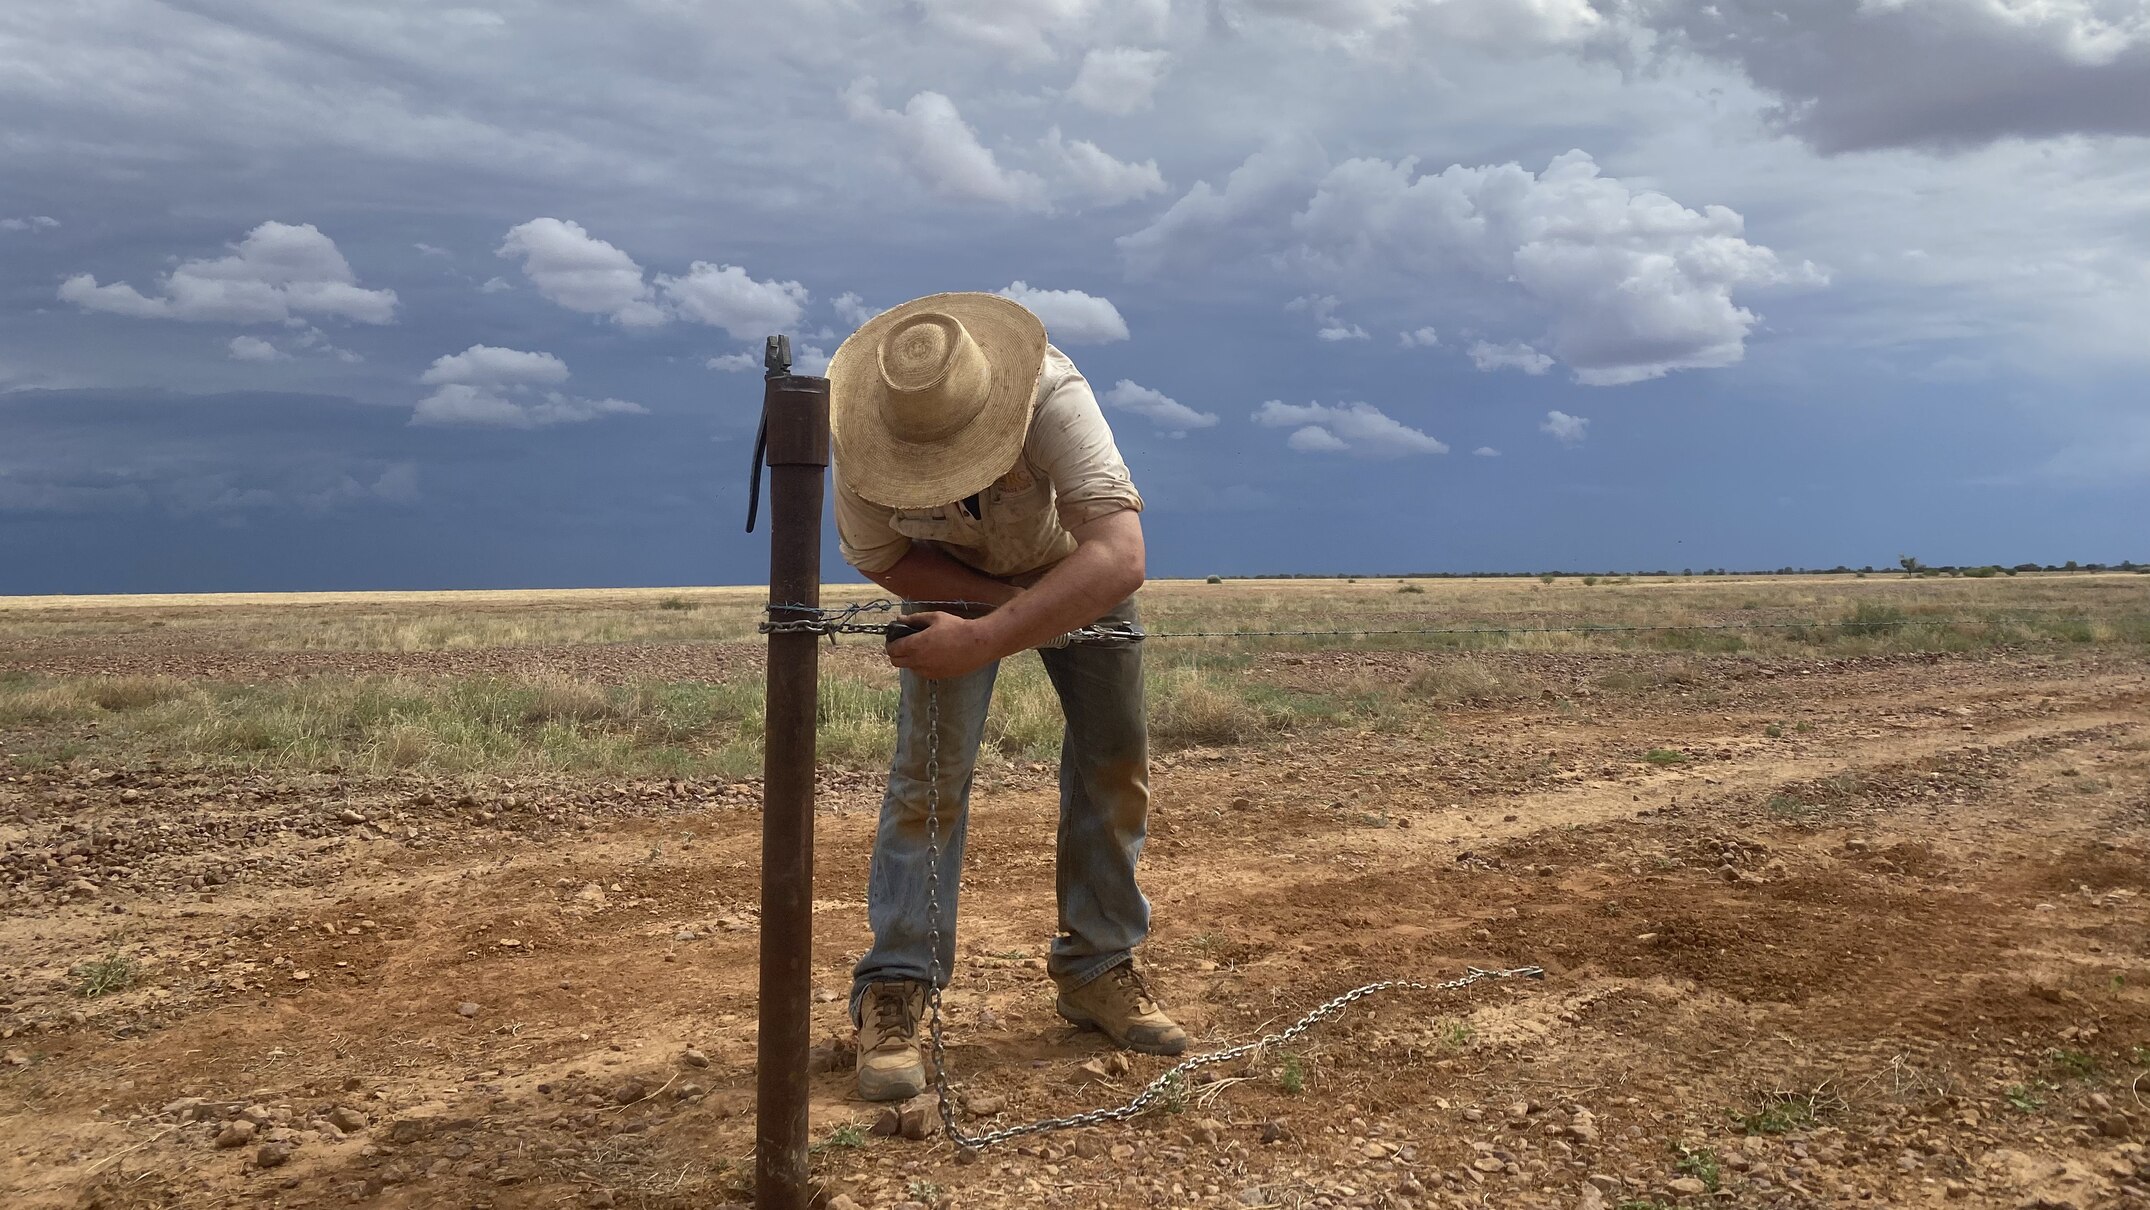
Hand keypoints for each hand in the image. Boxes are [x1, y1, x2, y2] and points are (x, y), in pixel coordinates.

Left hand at [886, 611, 1000, 679]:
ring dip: (909, 659)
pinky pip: (922, 672)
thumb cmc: (957, 628)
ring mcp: (928, 671)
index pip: (892, 649)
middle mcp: (918, 661)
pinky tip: (931, 655)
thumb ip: (914, 619)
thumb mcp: (935, 617)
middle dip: (896, 652)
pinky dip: (921, 665)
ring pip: (909, 667)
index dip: (890, 643)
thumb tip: (900, 619)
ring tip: (920, 648)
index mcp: (915, 645)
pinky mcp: (938, 676)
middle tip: (903, 643)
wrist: (977, 644)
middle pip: (895, 662)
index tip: (894, 637)